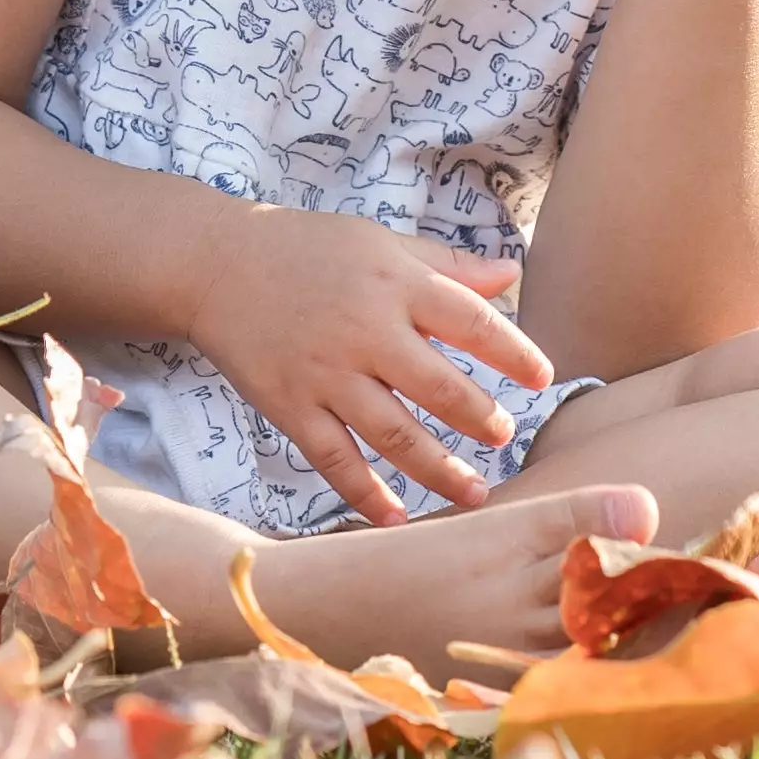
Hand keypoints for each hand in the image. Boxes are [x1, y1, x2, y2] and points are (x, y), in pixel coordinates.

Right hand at [183, 204, 553, 523]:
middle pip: (438, 386)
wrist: (215, 265)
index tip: (543, 377)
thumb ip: (448, 266)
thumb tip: (511, 275)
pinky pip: (334, 458)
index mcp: (396, 284)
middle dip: (480, 418)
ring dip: (438, 469)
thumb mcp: (382, 242)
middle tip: (505, 436)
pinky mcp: (290, 406)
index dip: (513, 352)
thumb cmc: (310, 249)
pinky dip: (364, 492)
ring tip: (475, 492)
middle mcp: (365, 331)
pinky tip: (396, 516)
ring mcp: (326, 374)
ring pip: (393, 433)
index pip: (471, 321)